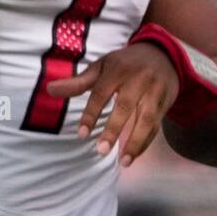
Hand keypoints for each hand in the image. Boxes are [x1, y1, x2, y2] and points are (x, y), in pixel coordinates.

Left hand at [46, 42, 179, 166]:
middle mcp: (139, 79)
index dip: (91, 114)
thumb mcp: (102, 67)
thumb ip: (78, 82)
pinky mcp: (167, 101)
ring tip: (123, 161)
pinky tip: (133, 155)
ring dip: (136, 142)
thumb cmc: (125, 63)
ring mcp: (155, 90)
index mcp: (118, 69)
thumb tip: (50, 89)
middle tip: (101, 150)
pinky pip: (156, 124)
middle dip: (114, 129)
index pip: (102, 93)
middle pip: (126, 106)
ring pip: (146, 118)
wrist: (163, 54)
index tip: (81, 134)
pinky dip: (146, 142)